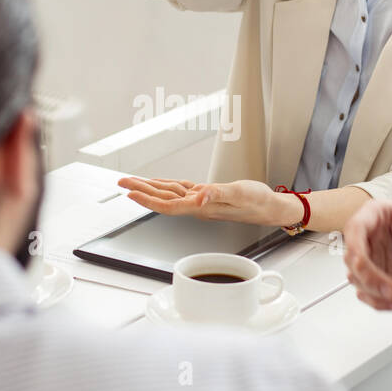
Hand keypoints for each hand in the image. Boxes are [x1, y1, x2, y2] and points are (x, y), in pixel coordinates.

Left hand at [118, 177, 294, 225]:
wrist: (270, 208)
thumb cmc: (258, 202)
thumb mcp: (240, 193)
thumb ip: (219, 194)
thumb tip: (200, 195)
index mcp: (202, 207)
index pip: (168, 205)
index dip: (148, 200)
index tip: (130, 194)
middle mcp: (197, 206)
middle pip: (163, 199)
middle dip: (141, 191)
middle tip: (121, 182)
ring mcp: (201, 201)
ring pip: (169, 193)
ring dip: (150, 187)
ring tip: (132, 182)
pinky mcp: (206, 195)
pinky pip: (181, 189)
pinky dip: (167, 184)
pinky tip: (160, 183)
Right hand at [342, 201, 391, 309]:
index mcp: (375, 215)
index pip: (355, 229)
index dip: (354, 248)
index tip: (361, 264)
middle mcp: (367, 237)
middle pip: (352, 259)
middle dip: (370, 279)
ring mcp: (370, 259)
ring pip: (357, 280)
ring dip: (377, 293)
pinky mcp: (375, 277)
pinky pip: (368, 293)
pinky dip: (380, 302)